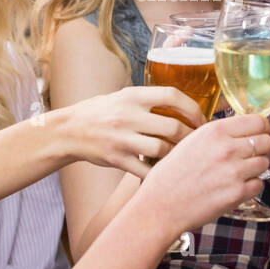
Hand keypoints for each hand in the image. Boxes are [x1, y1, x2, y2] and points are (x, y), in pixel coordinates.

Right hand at [58, 86, 205, 177]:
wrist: (68, 131)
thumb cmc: (100, 112)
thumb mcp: (123, 97)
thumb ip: (149, 100)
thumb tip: (185, 105)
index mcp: (132, 96)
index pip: (171, 95)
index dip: (192, 108)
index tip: (201, 119)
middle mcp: (128, 115)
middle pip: (173, 127)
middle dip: (190, 137)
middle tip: (198, 143)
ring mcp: (122, 139)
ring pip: (162, 150)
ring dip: (177, 155)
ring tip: (184, 157)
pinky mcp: (116, 159)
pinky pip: (146, 170)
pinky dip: (159, 173)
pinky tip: (165, 172)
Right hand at [138, 114, 269, 237]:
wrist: (161, 205)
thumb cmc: (172, 174)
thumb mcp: (191, 141)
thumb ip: (218, 134)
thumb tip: (244, 130)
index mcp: (214, 131)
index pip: (258, 121)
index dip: (262, 127)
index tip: (260, 132)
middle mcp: (226, 148)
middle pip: (266, 141)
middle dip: (261, 147)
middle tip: (250, 154)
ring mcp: (234, 172)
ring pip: (265, 163)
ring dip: (255, 168)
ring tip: (238, 173)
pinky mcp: (237, 194)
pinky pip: (259, 184)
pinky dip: (251, 186)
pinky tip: (234, 187)